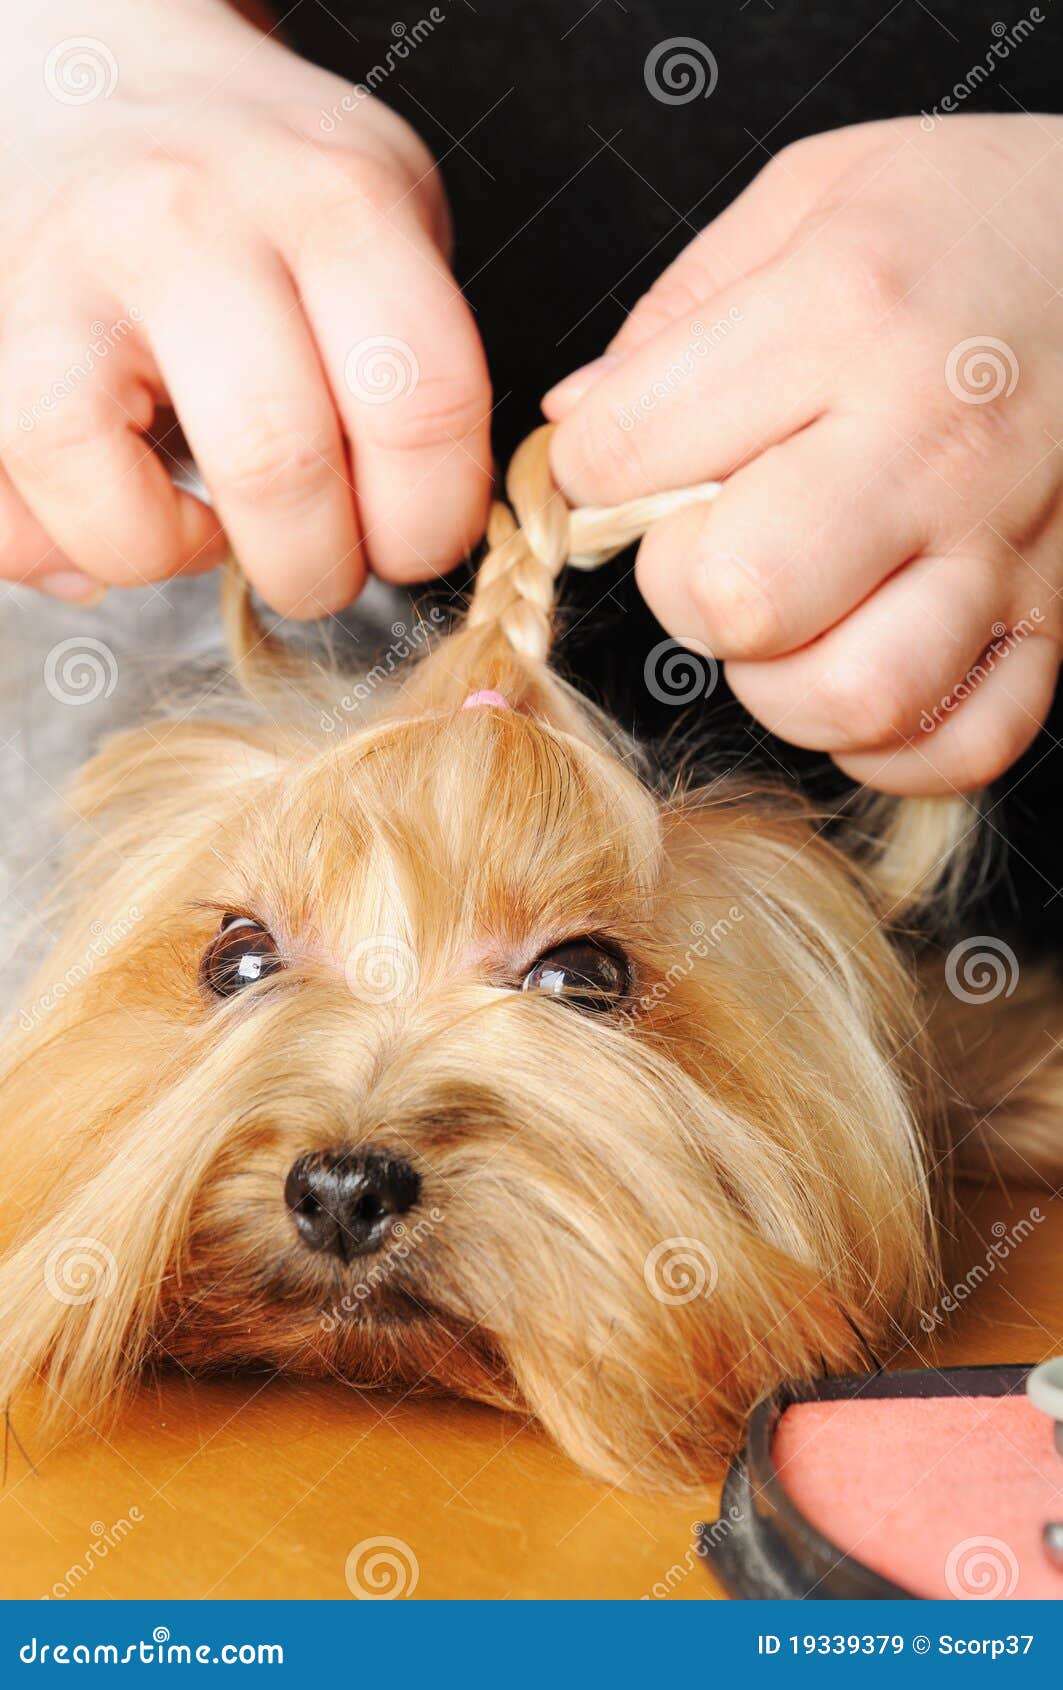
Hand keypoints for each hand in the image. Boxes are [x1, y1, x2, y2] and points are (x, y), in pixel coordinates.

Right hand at [0, 0, 490, 614]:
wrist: (89, 71)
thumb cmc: (250, 181)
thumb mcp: (378, 216)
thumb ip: (415, 361)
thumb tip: (402, 532)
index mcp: (331, 198)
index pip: (422, 402)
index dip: (431, 521)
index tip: (415, 543)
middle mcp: (190, 224)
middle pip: (279, 465)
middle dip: (316, 567)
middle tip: (317, 563)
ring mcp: (64, 280)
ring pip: (124, 512)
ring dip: (180, 560)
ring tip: (203, 528)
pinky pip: (15, 519)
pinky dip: (70, 549)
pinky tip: (113, 503)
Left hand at [545, 115, 1062, 794]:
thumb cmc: (973, 217)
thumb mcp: (813, 196)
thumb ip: (679, 311)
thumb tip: (576, 421)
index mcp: (845, 312)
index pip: (626, 451)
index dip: (588, 467)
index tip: (617, 456)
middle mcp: (927, 442)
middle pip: (737, 596)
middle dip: (682, 585)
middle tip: (706, 539)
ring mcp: (1001, 543)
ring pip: (850, 696)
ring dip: (777, 682)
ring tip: (784, 619)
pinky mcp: (1055, 613)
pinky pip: (962, 744)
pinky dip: (888, 747)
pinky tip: (855, 677)